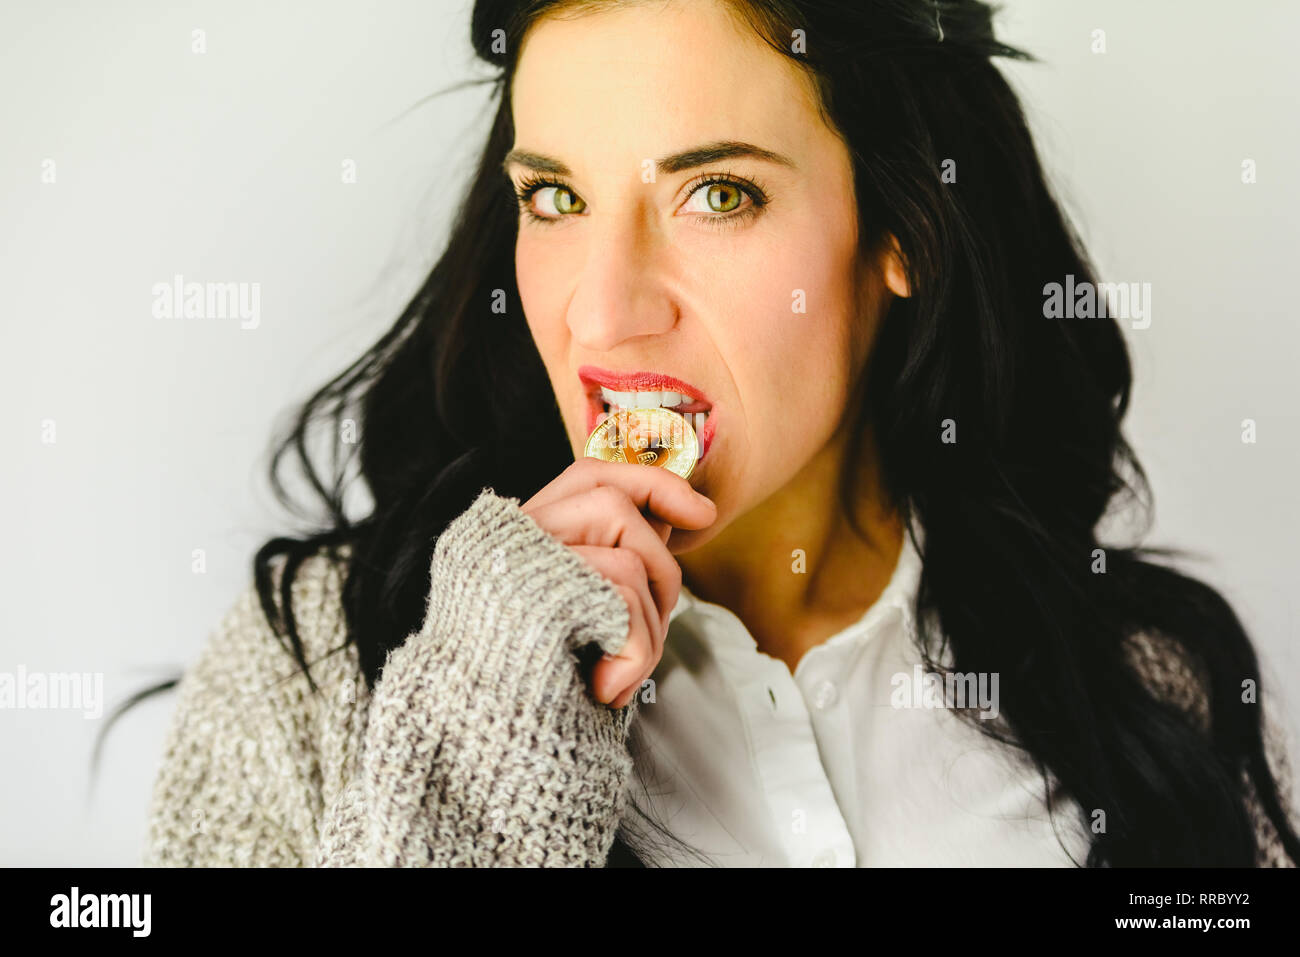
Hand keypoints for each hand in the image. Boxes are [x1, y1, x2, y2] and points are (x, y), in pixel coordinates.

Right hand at [520, 457, 716, 708]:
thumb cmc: (533, 691)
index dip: (651, 484)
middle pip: (614, 504)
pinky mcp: (535, 604)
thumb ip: (609, 559)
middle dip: (659, 570)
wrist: (482, 747)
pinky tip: (606, 691)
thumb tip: (689, 513)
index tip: (703, 514)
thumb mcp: (573, 616)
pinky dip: (634, 653)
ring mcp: (515, 567)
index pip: (589, 475)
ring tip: (620, 681)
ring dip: (647, 630)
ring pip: (628, 560)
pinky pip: (620, 599)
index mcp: (509, 537)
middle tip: (649, 639)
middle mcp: (504, 540)